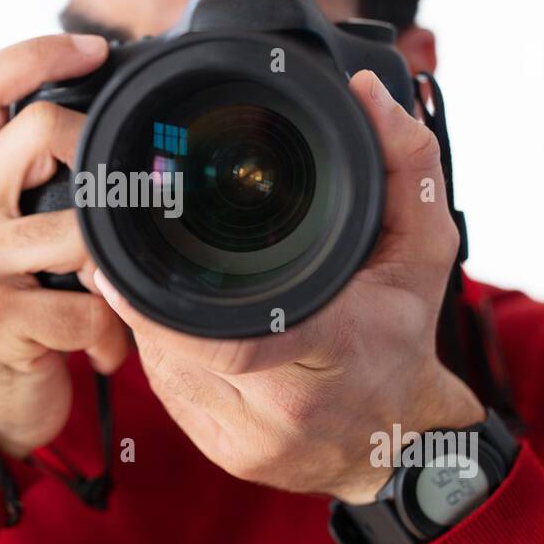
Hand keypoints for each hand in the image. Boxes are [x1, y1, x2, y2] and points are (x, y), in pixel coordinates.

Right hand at [0, 33, 129, 457]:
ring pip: (79, 227)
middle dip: (101, 167)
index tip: (96, 46)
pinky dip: (110, 334)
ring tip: (108, 301)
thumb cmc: (17, 311)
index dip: (37, 51)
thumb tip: (114, 132)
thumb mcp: (15, 236)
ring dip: (113, 270)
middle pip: (41, 131)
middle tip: (120, 213)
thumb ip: (40, 184)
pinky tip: (98, 350)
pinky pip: (89, 305)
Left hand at [95, 70, 484, 503]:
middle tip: (156, 249)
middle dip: (160, 291)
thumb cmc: (404, 336)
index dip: (160, 310)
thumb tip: (369, 92)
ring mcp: (243, 439)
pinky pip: (168, 387)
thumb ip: (406, 164)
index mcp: (330, 354)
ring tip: (197, 287)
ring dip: (163, 319)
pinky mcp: (219, 451)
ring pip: (163, 364)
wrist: (395, 440)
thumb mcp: (425, 247)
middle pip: (179, 344)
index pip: (234, 342)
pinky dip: (171, 349)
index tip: (118, 270)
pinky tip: (200, 329)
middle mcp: (279, 410)